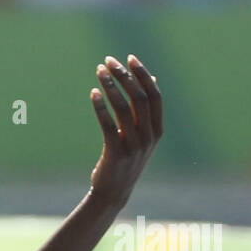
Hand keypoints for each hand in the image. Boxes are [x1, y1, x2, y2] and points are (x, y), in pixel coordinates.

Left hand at [88, 54, 162, 207]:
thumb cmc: (126, 159)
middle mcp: (149, 137)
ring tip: (98, 72)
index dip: (142, 74)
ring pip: (123, 109)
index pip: (154, 95)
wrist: (114, 192)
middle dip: (124, 76)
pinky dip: (100, 107)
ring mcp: (134, 146)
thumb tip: (152, 78)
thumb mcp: (141, 135)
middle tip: (108, 61)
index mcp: (157, 130)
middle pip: (139, 98)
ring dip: (110, 87)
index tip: (129, 57)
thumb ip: (145, 110)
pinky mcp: (117, 154)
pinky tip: (93, 94)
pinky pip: (108, 125)